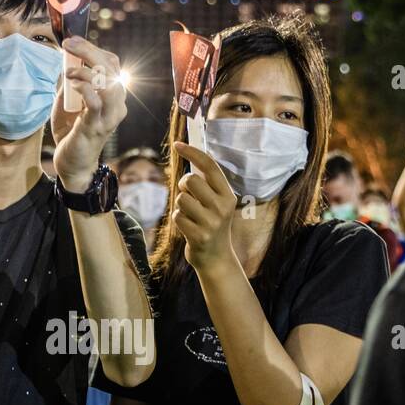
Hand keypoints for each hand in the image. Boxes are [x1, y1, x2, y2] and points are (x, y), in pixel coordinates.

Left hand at [51, 36, 126, 193]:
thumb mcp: (68, 101)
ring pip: (108, 83)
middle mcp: (117, 105)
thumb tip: (65, 59)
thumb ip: (70, 82)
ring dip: (86, 71)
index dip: (94, 49)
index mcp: (113, 95)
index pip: (112, 63)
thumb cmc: (71, 131)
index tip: (72, 42)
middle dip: (89, 52)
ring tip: (68, 72)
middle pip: (111, 69)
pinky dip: (84, 87)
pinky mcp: (96, 127)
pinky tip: (71, 84)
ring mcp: (109, 117)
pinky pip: (96, 102)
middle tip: (68, 45)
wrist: (72, 164)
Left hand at [170, 142, 238, 273]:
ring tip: (190, 216)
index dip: (192, 152)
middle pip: (190, 181)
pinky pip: (177, 216)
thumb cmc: (211, 224)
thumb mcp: (216, 203)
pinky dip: (179, 220)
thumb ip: (206, 184)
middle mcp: (222, 207)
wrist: (216, 258)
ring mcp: (211, 222)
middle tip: (189, 196)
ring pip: (181, 199)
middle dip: (183, 186)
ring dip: (180, 206)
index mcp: (227, 195)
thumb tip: (190, 155)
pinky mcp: (199, 236)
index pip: (209, 166)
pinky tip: (188, 228)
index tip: (178, 145)